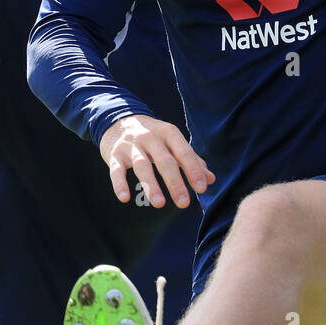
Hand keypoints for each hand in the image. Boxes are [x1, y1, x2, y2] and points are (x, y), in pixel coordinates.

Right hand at [100, 114, 214, 207]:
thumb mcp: (173, 143)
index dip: (193, 170)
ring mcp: (132, 146)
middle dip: (175, 182)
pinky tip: (125, 198)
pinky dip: (119, 184)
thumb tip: (210, 180)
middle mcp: (151, 137)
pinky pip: (116, 170)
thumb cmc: (153, 137)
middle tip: (184, 203)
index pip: (184, 153)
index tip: (202, 188)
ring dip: (151, 185)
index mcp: (169, 133)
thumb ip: (192, 160)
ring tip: (159, 203)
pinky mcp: (115, 154)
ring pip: (142, 166)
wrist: (119, 121)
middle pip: (165, 161)